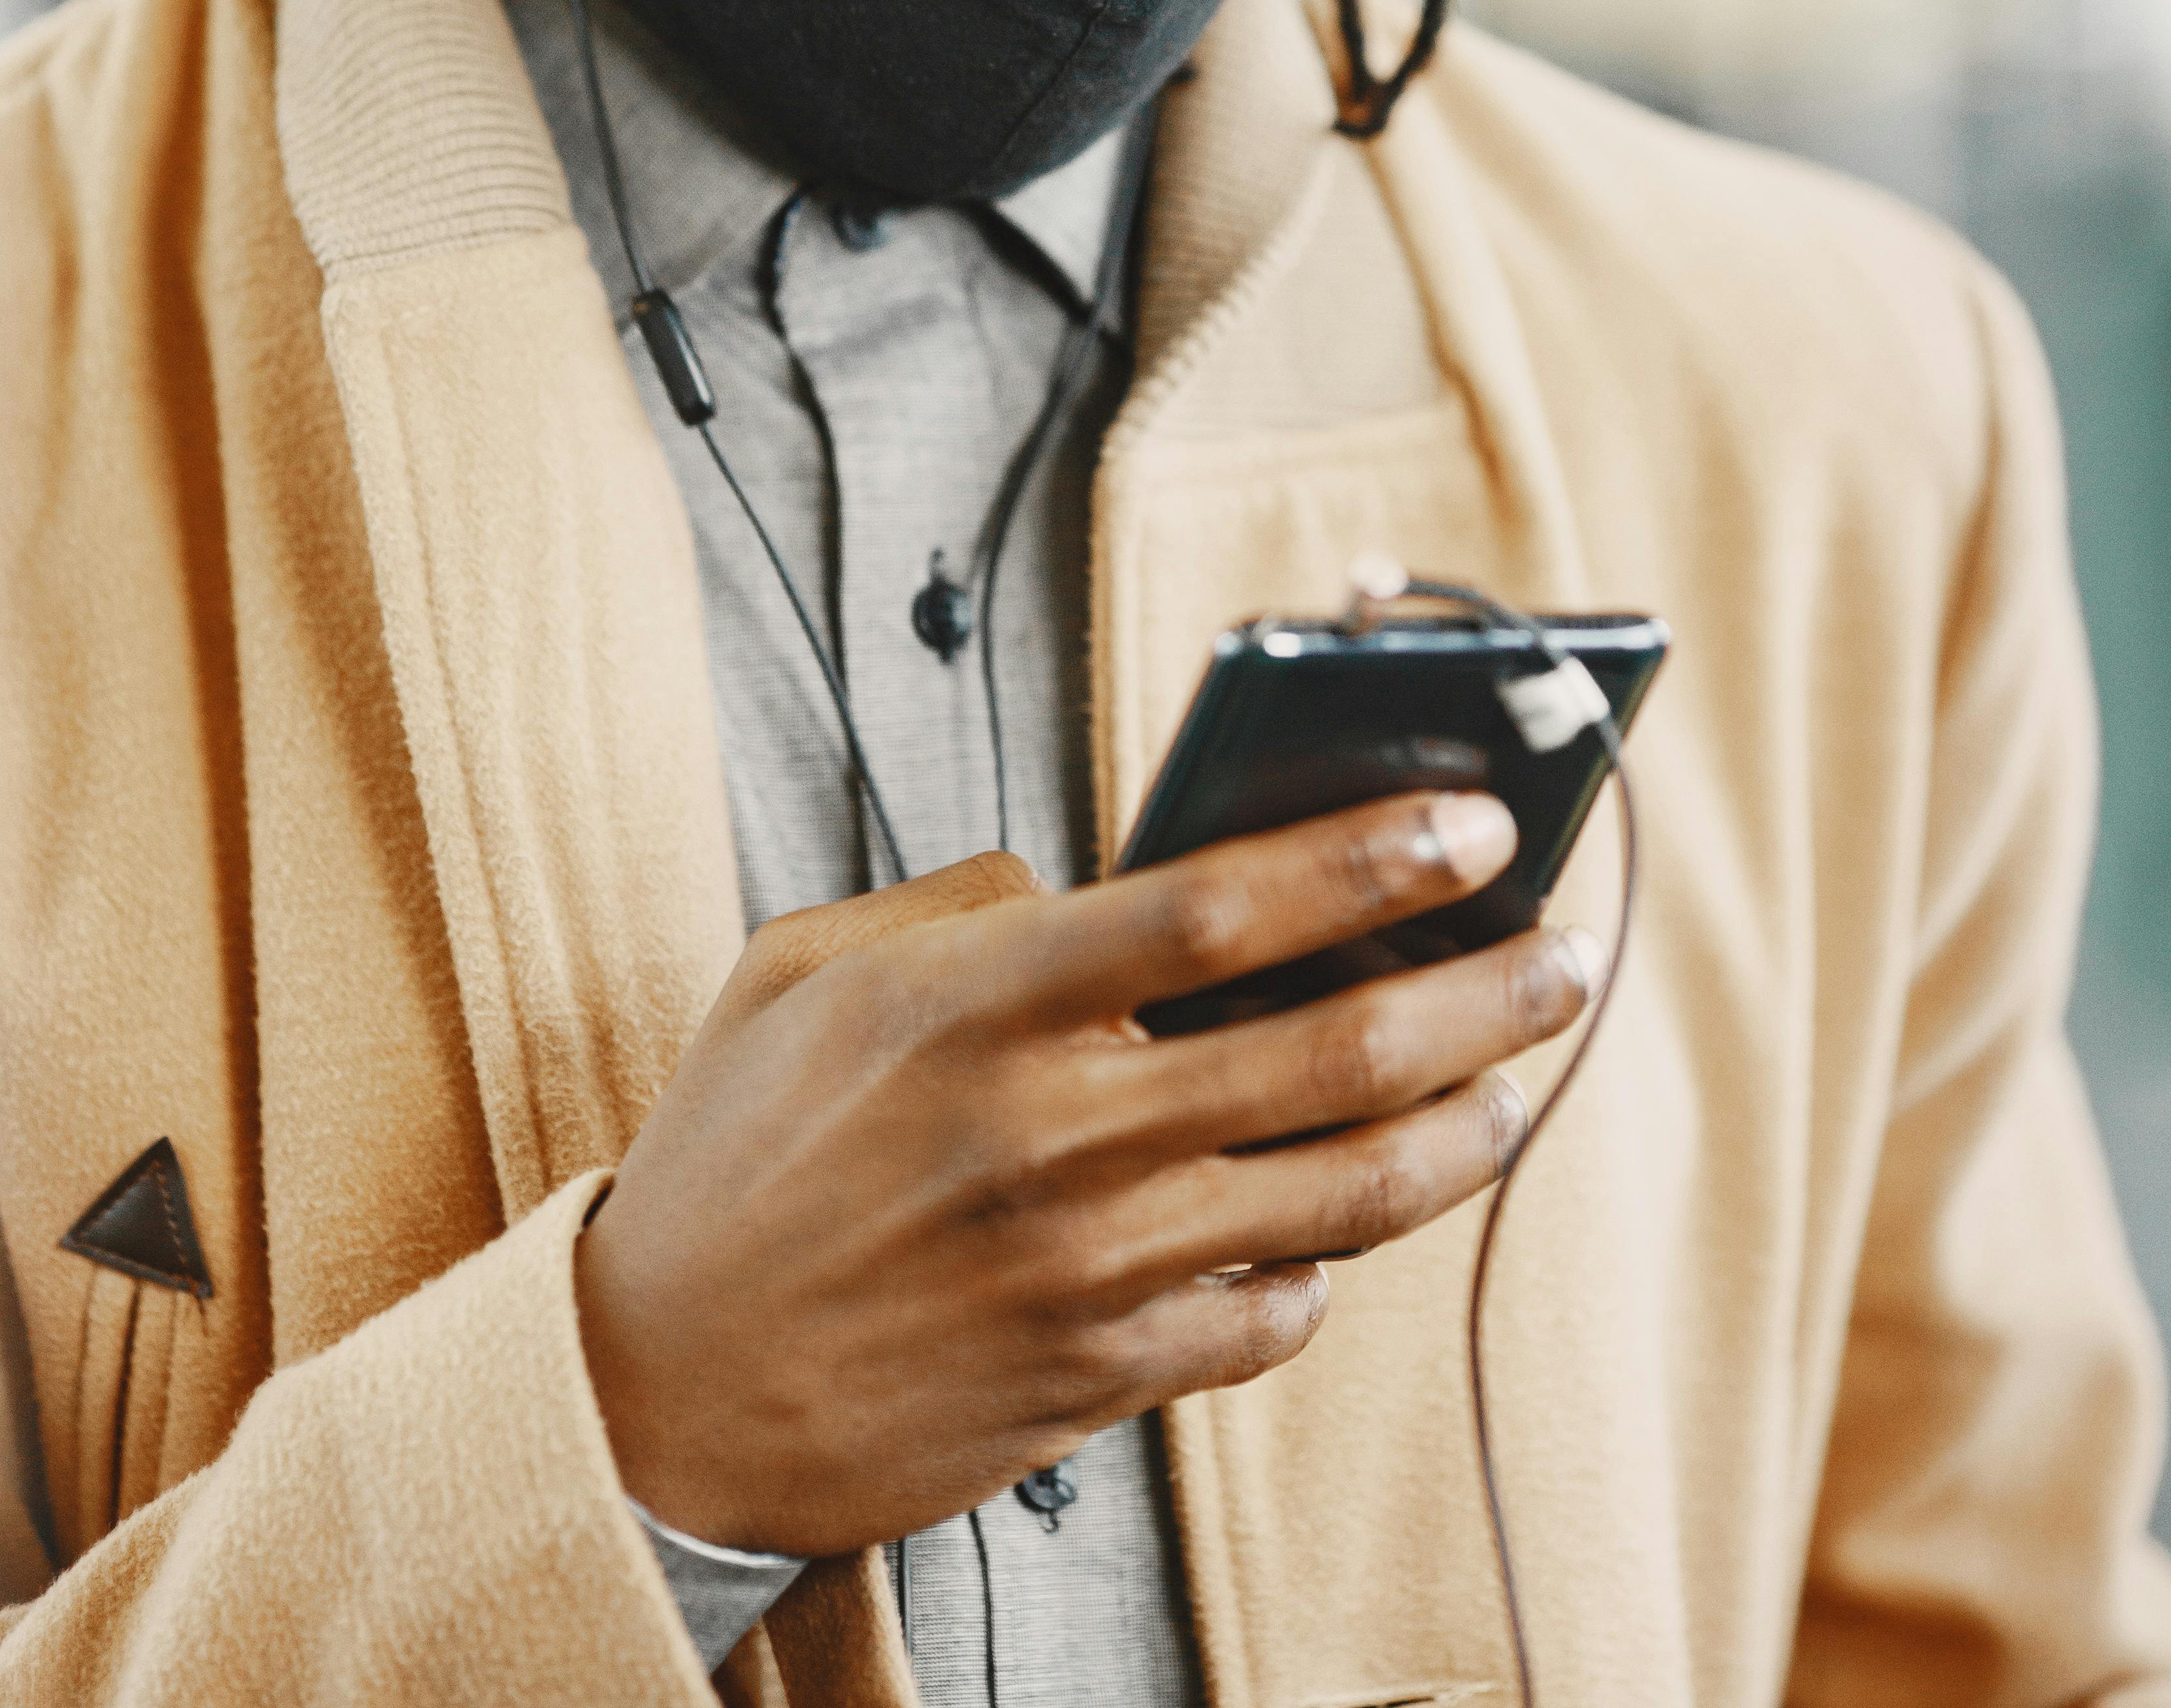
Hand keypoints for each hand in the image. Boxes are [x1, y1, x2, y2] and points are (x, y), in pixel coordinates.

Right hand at [573, 792, 1599, 1556]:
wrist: (662, 1401)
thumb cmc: (734, 1162)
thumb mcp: (801, 974)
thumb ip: (958, 907)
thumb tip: (1085, 880)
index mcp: (976, 1005)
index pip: (1219, 904)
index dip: (1367, 854)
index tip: (1475, 819)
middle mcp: (1053, 1135)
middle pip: (1330, 1050)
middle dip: (1479, 990)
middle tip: (1558, 946)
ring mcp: (1091, 1272)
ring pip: (1346, 1192)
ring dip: (1462, 1125)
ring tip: (1517, 1076)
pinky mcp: (1105, 1383)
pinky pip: (1277, 1313)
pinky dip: (1329, 1258)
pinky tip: (1349, 1217)